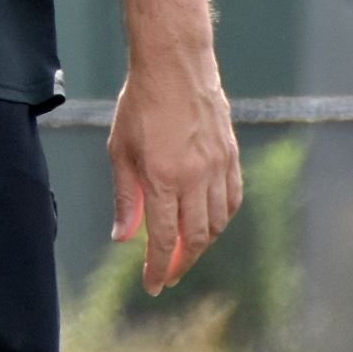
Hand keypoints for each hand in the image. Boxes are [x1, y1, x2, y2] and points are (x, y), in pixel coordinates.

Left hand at [107, 59, 241, 293]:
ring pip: (217, 223)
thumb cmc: (140, 104)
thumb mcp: (120, 149)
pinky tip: (210, 224)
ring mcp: (219, 168)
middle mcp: (196, 178)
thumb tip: (123, 237)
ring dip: (202, 244)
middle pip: (196, 238)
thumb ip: (125, 197)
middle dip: (182, 262)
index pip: (165, 238)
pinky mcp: (232, 157)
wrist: (175, 66)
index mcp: (164, 178)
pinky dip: (222, 219)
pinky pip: (232, 200)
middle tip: (168, 273)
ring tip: (186, 251)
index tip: (153, 285)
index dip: (159, 267)